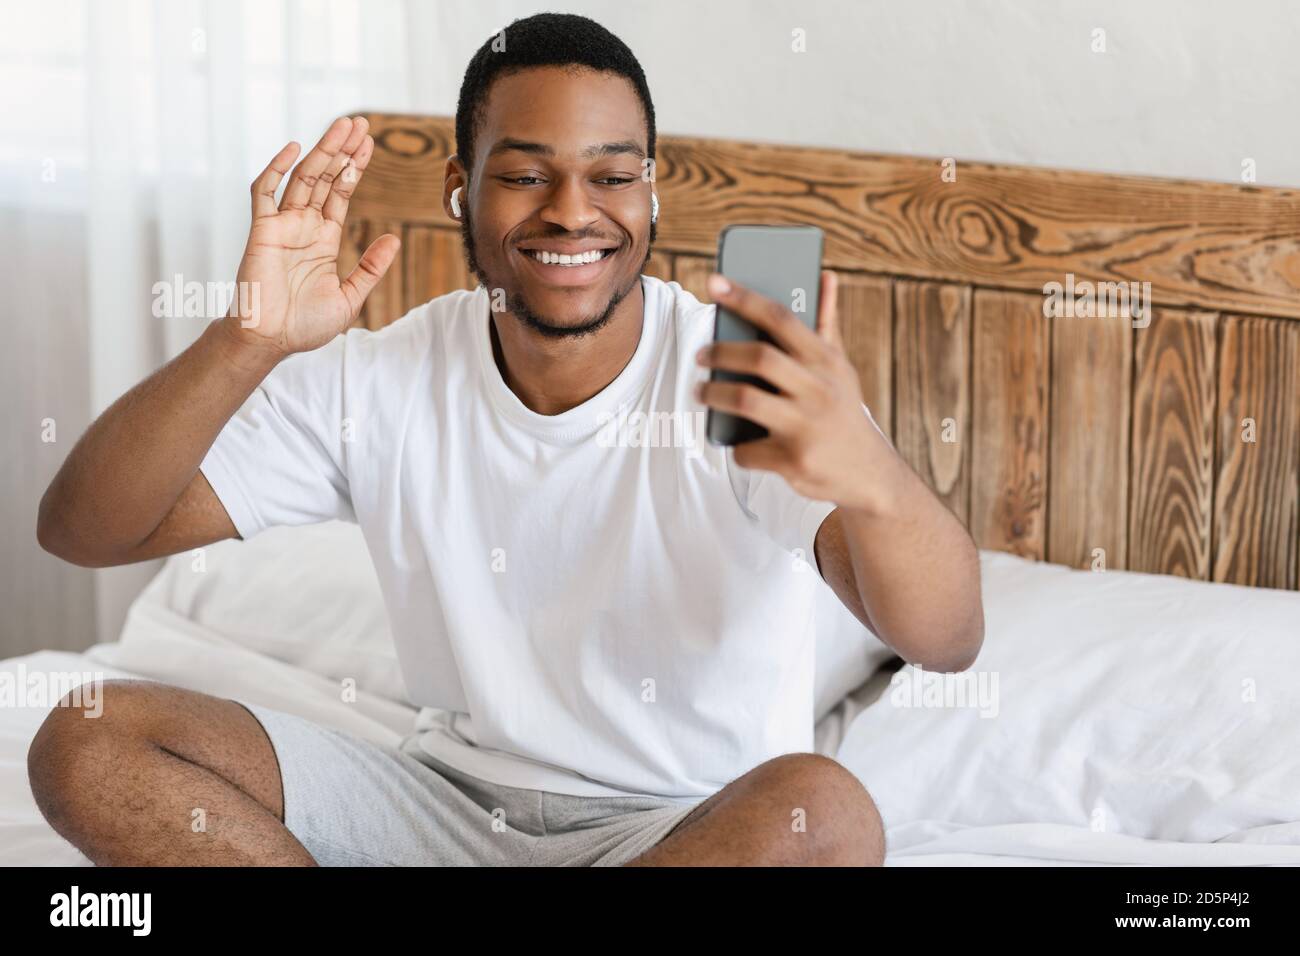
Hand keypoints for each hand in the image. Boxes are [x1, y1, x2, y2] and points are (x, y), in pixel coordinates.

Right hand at [223, 116, 399, 357]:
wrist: (271, 341)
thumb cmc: (305, 325)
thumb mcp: (351, 297)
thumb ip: (371, 267)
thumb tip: (394, 239)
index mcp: (324, 240)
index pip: (341, 193)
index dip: (354, 168)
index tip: (369, 144)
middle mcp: (304, 226)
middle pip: (325, 178)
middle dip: (342, 150)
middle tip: (360, 123)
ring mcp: (282, 226)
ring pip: (302, 178)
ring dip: (322, 152)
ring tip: (342, 127)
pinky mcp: (262, 231)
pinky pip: (264, 193)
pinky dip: (277, 169)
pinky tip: (294, 149)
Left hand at [694, 270, 901, 513]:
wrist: (870, 474)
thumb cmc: (844, 412)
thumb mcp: (840, 369)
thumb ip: (827, 323)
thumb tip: (825, 276)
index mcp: (827, 361)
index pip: (781, 318)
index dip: (744, 297)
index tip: (714, 282)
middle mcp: (819, 390)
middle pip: (759, 357)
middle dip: (721, 352)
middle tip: (701, 355)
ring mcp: (806, 427)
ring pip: (743, 400)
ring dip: (713, 394)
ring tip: (701, 392)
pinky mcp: (793, 460)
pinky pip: (745, 449)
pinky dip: (734, 446)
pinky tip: (735, 441)